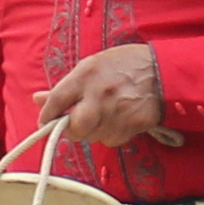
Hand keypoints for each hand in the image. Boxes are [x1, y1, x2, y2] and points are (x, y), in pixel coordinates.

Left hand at [29, 43, 167, 151]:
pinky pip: (112, 139)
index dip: (47, 114)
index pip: (57, 99)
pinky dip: (111, 133)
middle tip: (76, 123)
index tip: (45, 121)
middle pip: (75, 127)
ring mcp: (117, 112)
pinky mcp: (132, 125)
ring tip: (105, 114)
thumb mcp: (93, 66)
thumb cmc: (126, 65)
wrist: (165, 71)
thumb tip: (38, 99)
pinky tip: (119, 118)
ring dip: (94, 131)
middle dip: (72, 130)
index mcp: (87, 74)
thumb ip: (66, 86)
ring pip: (94, 136)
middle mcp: (100, 94)